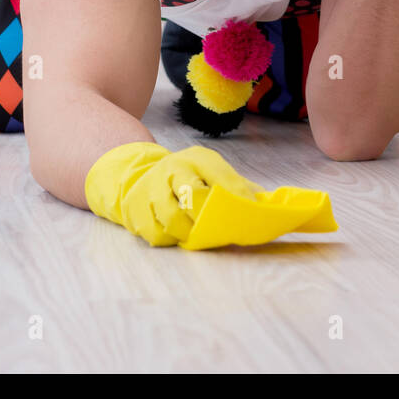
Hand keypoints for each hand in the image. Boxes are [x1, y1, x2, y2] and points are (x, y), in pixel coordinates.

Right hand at [84, 142, 336, 249]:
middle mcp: (171, 170)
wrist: (130, 172)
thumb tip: (269, 205)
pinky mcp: (134, 212)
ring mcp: (150, 191)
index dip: (239, 195)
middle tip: (223, 230)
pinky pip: (154, 234)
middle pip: (194, 196)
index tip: (253, 212)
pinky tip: (177, 239)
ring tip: (198, 237)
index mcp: (195, 158)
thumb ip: (236, 185)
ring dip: (189, 232)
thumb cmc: (183, 176)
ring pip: (172, 218)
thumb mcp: (208, 169)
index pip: (220, 175)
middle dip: (211, 217)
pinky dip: (168, 240)